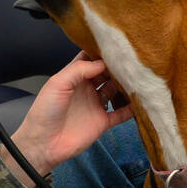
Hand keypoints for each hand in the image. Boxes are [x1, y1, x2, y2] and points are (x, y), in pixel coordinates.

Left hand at [3, 50, 132, 182]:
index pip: (90, 59)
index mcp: (74, 77)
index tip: (116, 44)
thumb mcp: (58, 83)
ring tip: (141, 76)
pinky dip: (132, 108)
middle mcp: (87, 88)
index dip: (101, 52)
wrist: (44, 143)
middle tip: (133, 59)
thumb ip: (79, 69)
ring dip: (126, 85)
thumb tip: (103, 62)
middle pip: (106, 73)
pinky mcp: (103, 122)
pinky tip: (142, 101)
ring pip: (116, 91)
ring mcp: (96, 105)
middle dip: (117, 66)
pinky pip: (121, 113)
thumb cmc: (45, 110)